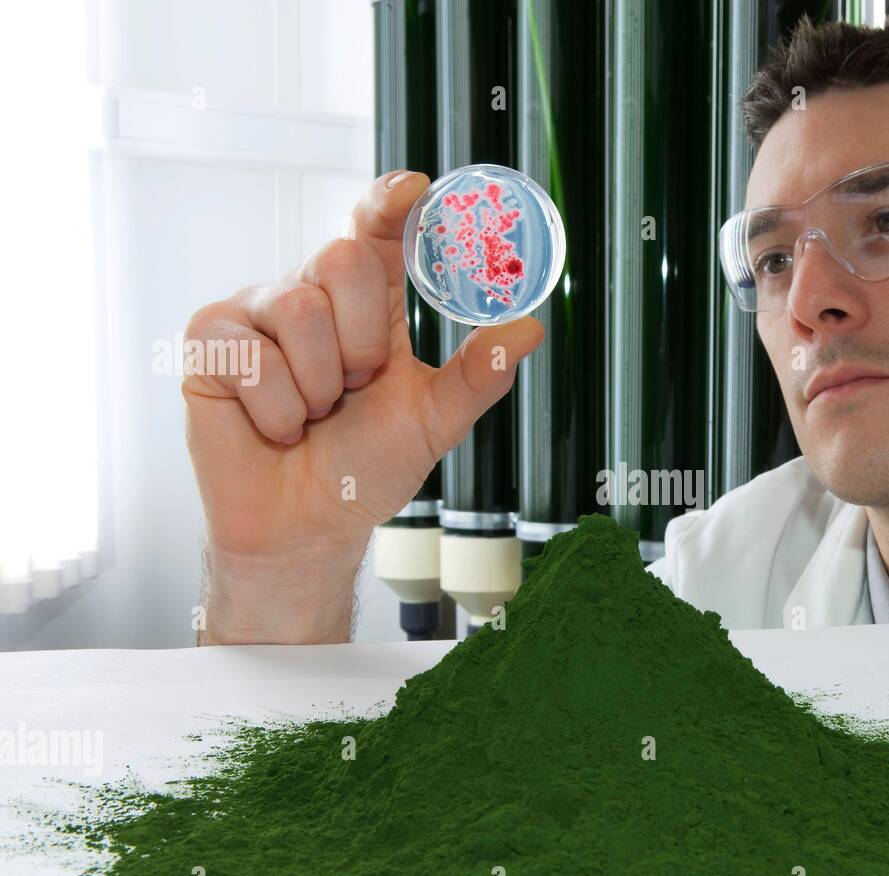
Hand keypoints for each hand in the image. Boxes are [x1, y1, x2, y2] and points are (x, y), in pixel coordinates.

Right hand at [183, 170, 543, 643]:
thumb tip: (528, 328)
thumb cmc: (366, 467)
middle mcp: (311, 296)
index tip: (414, 188)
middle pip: (342, 259)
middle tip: (356, 388)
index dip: (390, 204)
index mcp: (367, 305)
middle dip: (362, 339)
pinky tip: (276, 427)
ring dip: (320, 385)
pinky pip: (253, 357)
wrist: (310, 525)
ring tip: (316, 413)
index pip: (377, 234)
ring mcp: (257, 315)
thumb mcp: (433, 421)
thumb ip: (477, 375)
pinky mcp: (211, 343)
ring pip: (298, 311)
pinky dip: (278, 409)